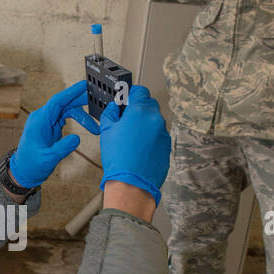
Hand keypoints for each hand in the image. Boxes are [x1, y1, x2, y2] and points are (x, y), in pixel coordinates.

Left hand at [9, 79, 99, 188]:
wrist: (24, 172)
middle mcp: (43, 117)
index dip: (72, 92)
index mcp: (39, 120)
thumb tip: (77, 138)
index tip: (84, 85)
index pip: (57, 101)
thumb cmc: (31, 165)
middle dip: (81, 101)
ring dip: (82, 116)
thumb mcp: (48, 158)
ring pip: (67, 110)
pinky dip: (78, 120)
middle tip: (98, 101)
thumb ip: (63, 148)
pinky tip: (88, 126)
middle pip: (64, 103)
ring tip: (95, 127)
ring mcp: (47, 121)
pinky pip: (66, 117)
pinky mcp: (51, 126)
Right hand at [99, 85, 170, 206]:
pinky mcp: (167, 145)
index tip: (127, 100)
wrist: (131, 183)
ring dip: (145, 124)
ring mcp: (164, 132)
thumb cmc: (118, 158)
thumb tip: (116, 107)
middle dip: (139, 109)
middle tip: (127, 120)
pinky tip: (140, 148)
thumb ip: (112, 112)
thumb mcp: (107, 130)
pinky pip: (159, 135)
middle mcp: (155, 119)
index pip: (140, 91)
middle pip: (149, 104)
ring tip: (132, 138)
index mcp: (140, 111)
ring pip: (155, 121)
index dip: (132, 94)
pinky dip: (151, 138)